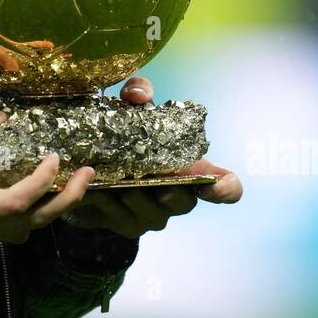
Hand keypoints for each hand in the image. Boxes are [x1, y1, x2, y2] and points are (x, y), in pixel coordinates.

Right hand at [0, 99, 94, 248]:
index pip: (18, 202)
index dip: (42, 181)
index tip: (56, 156)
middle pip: (32, 223)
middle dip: (65, 199)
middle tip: (87, 173)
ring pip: (23, 228)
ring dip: (50, 206)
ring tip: (68, 181)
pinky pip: (10, 223)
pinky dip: (29, 207)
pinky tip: (34, 184)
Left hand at [59, 75, 242, 238]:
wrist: (90, 166)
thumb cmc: (125, 135)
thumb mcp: (133, 107)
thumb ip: (139, 91)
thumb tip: (138, 96)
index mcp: (191, 170)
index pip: (227, 188)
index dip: (226, 190)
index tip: (213, 185)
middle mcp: (178, 197)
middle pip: (185, 203)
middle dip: (170, 192)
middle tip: (153, 180)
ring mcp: (154, 216)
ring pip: (152, 214)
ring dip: (134, 197)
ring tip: (115, 181)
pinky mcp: (127, 226)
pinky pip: (122, 220)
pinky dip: (109, 203)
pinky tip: (97, 189)